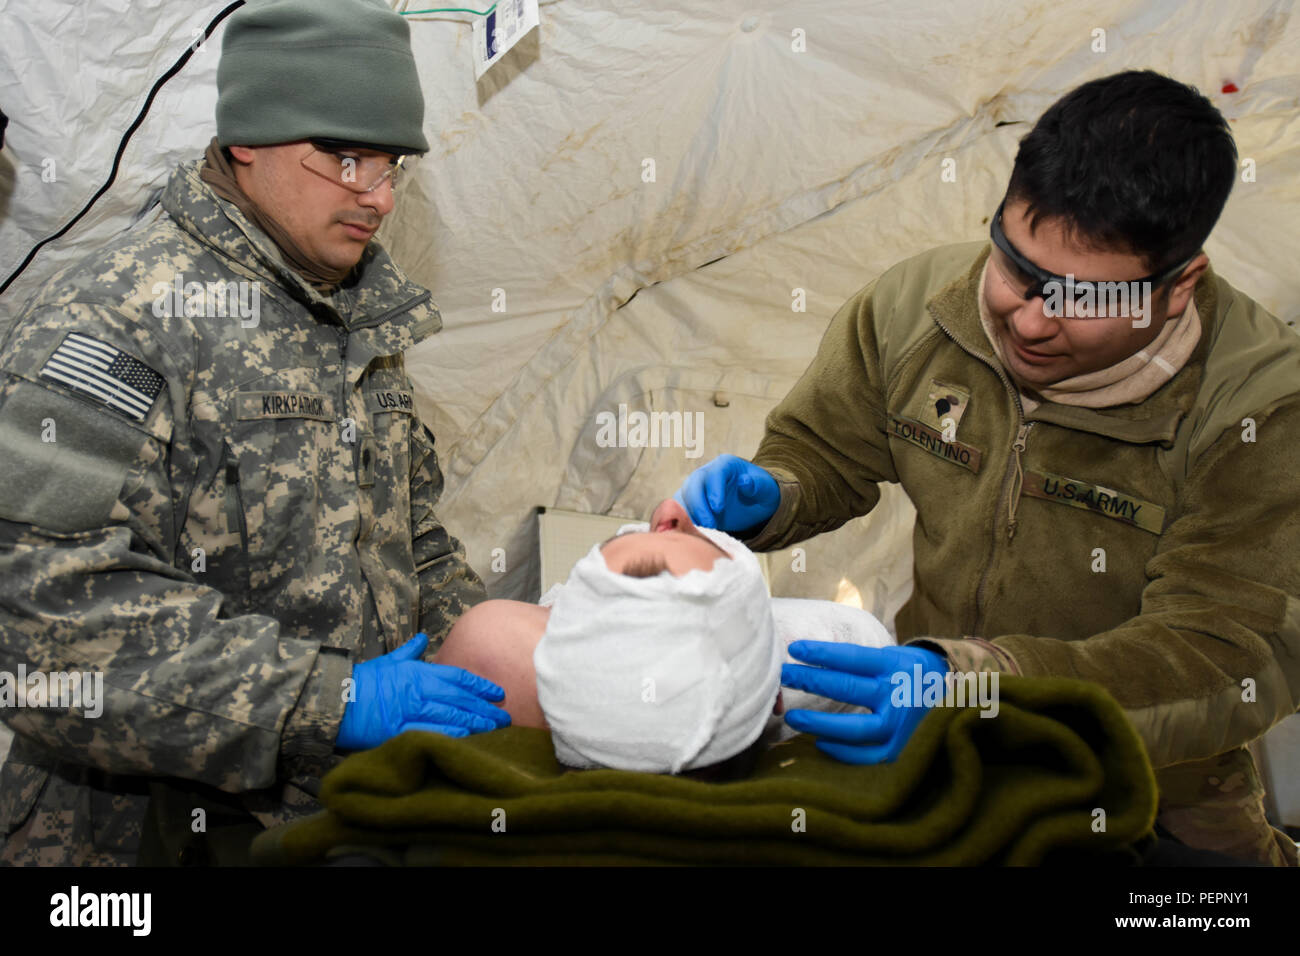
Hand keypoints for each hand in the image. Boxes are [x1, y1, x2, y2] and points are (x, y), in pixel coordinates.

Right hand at [336, 633, 509, 750]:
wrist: (336, 700)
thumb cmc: (363, 681)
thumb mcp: (388, 661)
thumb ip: (409, 651)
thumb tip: (422, 637)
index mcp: (418, 672)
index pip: (458, 678)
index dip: (481, 685)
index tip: (498, 693)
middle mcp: (419, 691)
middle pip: (461, 699)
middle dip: (486, 708)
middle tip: (506, 716)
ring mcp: (411, 712)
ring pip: (452, 716)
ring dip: (477, 723)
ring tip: (496, 729)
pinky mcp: (400, 732)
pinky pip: (432, 733)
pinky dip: (453, 735)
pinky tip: (469, 738)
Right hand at [673, 454, 778, 532]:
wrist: (752, 504)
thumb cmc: (760, 493)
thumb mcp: (765, 489)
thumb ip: (757, 484)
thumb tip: (745, 482)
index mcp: (724, 465)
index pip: (714, 473)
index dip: (714, 490)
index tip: (719, 508)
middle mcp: (706, 474)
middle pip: (694, 484)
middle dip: (699, 505)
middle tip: (709, 524)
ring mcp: (695, 488)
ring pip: (682, 497)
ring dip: (688, 515)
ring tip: (700, 531)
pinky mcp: (689, 504)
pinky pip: (679, 511)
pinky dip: (681, 522)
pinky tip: (690, 534)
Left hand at [780, 642, 947, 763]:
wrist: (961, 700)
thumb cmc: (915, 676)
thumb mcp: (897, 657)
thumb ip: (863, 660)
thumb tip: (813, 655)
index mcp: (896, 666)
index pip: (852, 658)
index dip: (821, 653)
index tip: (793, 650)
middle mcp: (898, 694)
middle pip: (847, 688)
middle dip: (810, 680)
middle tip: (782, 676)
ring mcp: (900, 725)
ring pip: (855, 728)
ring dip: (819, 723)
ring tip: (792, 717)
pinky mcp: (902, 750)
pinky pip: (867, 756)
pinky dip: (842, 752)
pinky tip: (821, 744)